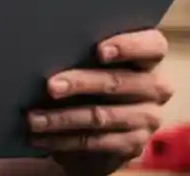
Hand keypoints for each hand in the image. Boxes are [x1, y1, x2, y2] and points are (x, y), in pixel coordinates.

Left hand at [27, 29, 172, 175]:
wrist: (101, 126)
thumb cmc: (91, 77)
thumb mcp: (91, 60)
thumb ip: (83, 49)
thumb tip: (44, 46)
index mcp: (150, 57)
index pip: (152, 46)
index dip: (129, 46)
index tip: (100, 50)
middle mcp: (156, 87)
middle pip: (119, 81)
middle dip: (81, 83)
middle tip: (51, 85)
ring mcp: (147, 118)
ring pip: (102, 115)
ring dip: (63, 118)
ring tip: (34, 118)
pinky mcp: (132, 145)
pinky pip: (95, 142)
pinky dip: (63, 140)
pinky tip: (40, 137)